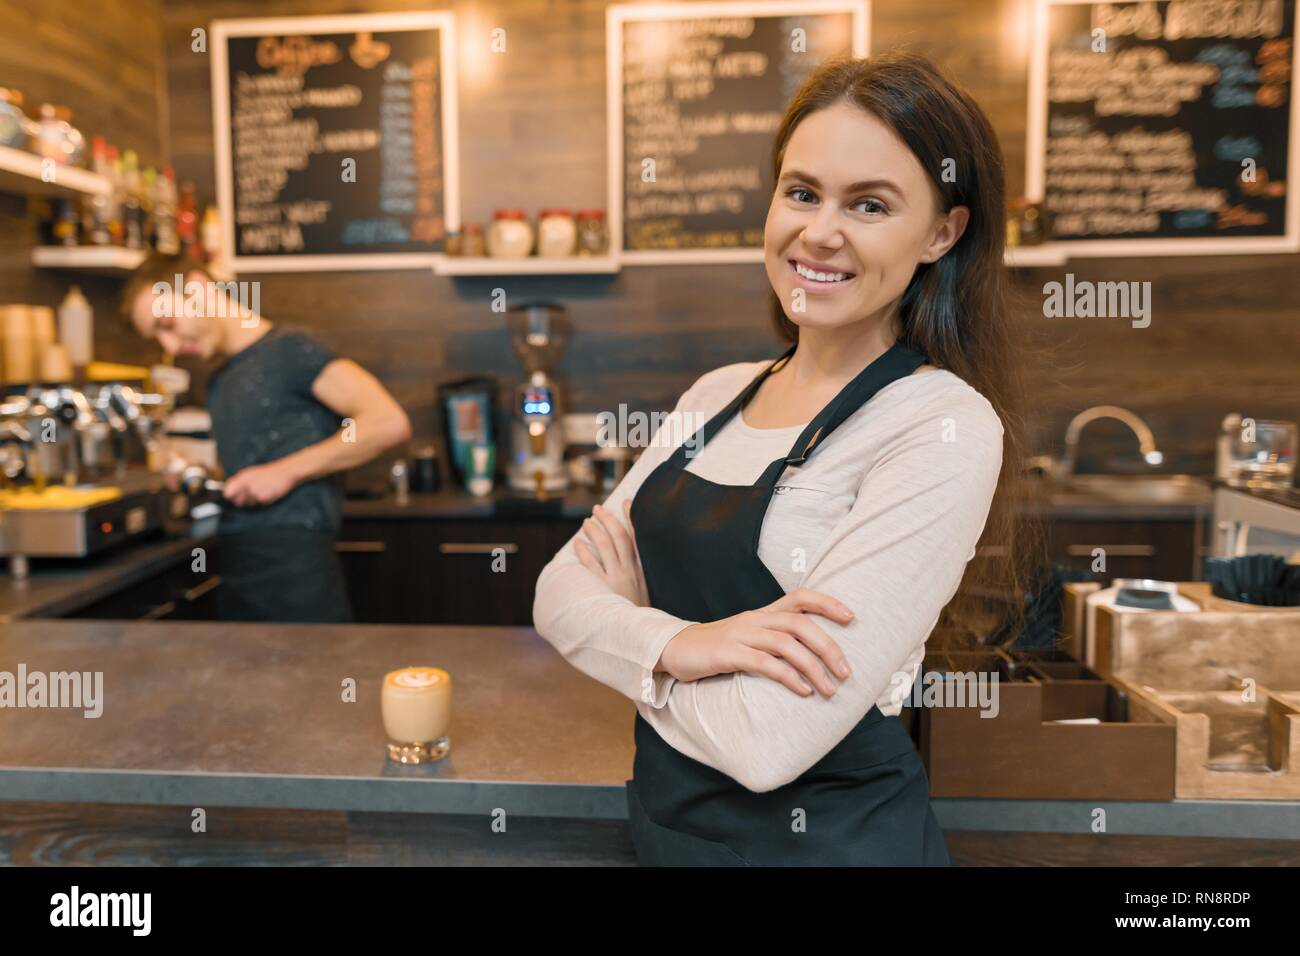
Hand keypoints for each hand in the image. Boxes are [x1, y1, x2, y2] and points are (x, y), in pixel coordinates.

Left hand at [223, 461, 295, 507]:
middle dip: (241, 500)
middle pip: (237, 501)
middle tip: (249, 494)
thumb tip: (228, 490)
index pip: (227, 493)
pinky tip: (267, 493)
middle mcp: (247, 485)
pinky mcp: (264, 499)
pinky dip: (262, 501)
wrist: (285, 472)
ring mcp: (256, 493)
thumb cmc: (268, 472)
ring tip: (260, 491)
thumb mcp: (250, 472)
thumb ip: (238, 481)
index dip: (229, 496)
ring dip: (252, 501)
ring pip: (248, 504)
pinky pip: (259, 504)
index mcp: (242, 477)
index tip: (232, 496)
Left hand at [574, 500, 648, 606]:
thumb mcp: (648, 589)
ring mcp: (617, 578)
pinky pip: (591, 565)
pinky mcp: (603, 589)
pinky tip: (578, 543)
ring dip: (594, 531)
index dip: (632, 517)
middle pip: (619, 536)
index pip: (638, 536)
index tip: (626, 501)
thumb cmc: (641, 612)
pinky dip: (584, 551)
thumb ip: (640, 571)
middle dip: (608, 519)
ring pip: (604, 546)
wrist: (638, 632)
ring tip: (586, 522)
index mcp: (643, 568)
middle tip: (598, 509)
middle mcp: (630, 570)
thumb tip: (632, 554)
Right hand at [657, 589, 854, 697]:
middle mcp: (755, 619)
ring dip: (813, 667)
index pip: (800, 597)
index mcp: (763, 614)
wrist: (674, 650)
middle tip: (846, 672)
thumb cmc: (719, 648)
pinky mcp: (728, 654)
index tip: (852, 617)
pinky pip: (764, 663)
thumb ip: (776, 641)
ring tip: (829, 689)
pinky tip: (802, 691)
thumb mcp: (749, 638)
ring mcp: (740, 635)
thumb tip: (814, 657)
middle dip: (828, 646)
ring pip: (786, 644)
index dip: (827, 603)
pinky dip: (788, 677)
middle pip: (800, 624)